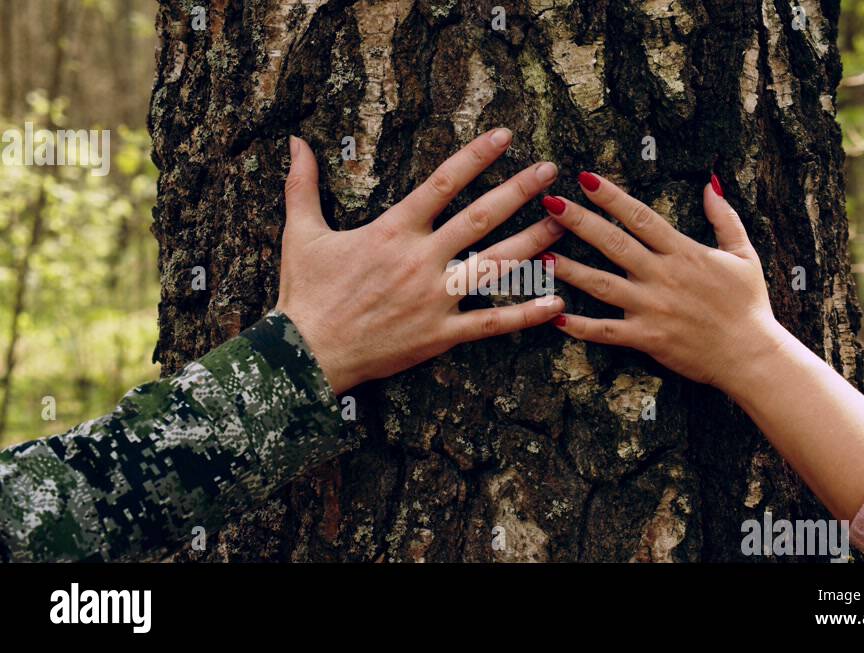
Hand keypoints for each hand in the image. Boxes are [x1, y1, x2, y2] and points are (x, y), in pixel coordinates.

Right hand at [276, 130, 565, 393]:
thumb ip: (303, 184)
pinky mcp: (440, 335)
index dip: (476, 156)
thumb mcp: (301, 233)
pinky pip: (490, 323)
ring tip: (562, 226)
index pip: (442, 183)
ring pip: (494, 266)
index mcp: (392, 230)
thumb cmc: (304, 293)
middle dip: (518, 191)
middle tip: (549, 171)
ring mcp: (434, 298)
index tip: (505, 136)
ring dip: (532, 244)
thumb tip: (294, 141)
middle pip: (480, 218)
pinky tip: (556, 304)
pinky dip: (525, 315)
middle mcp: (420, 259)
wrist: (305, 354)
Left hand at [544, 172, 788, 392]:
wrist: (751, 354)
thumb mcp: (744, 254)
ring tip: (540, 256)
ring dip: (570, 269)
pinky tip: (555, 316)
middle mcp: (662, 275)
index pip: (641, 217)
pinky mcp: (646, 337)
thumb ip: (724, 218)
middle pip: (613, 243)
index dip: (612, 196)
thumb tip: (710, 185)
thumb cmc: (749, 304)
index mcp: (683, 252)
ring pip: (601, 284)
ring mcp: (651, 307)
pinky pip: (607, 331)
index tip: (586, 178)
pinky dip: (580, 326)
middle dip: (579, 221)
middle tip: (550, 203)